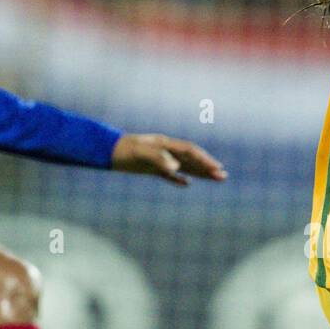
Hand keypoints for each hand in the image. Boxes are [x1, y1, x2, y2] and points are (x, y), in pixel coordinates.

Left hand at [111, 133, 226, 185]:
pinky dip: (179, 179)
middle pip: (190, 159)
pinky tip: (187, 184)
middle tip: (224, 176)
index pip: (190, 151)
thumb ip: (159, 159)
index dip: (204, 159)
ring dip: (199, 173)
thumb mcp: (140, 154)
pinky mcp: (150, 167)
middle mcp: (165, 150)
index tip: (217, 168)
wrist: (105, 150)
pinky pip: (168, 174)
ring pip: (183, 166)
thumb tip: (176, 169)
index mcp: (165, 144)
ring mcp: (158, 159)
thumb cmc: (123, 150)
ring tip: (215, 179)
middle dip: (207, 167)